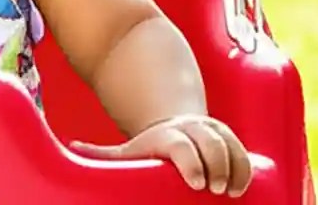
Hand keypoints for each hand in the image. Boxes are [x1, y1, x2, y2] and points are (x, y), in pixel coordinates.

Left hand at [68, 115, 251, 196]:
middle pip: (209, 142)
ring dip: (235, 166)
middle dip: (216, 165)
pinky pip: (240, 148)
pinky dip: (244, 165)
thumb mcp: (124, 149)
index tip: (195, 183)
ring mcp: (210, 131)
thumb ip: (101, 154)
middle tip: (216, 191)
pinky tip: (242, 186)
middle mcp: (190, 130)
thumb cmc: (147, 147)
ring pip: (229, 142)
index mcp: (166, 136)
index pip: (181, 146)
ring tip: (233, 192)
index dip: (190, 162)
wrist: (171, 124)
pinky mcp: (226, 137)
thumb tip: (73, 148)